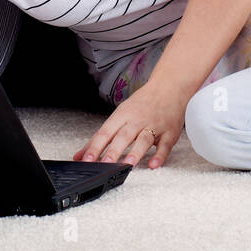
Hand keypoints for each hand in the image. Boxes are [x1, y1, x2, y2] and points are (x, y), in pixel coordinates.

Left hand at [73, 78, 188, 168]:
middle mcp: (137, 120)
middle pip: (124, 136)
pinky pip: (165, 145)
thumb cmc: (143, 102)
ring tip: (128, 164)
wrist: (169, 86)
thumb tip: (80, 155)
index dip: (95, 147)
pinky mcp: (169, 132)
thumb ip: (101, 137)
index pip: (105, 132)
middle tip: (105, 164)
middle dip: (113, 151)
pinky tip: (154, 164)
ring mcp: (154, 126)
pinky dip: (160, 155)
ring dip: (136, 152)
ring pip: (144, 140)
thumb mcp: (120, 114)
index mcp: (123, 115)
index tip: (86, 161)